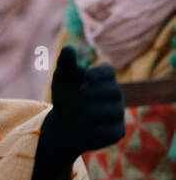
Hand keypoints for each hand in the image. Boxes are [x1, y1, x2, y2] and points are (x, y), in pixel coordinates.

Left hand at [30, 46, 124, 179]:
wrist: (64, 124)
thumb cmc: (66, 96)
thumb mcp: (62, 79)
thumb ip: (65, 64)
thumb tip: (68, 49)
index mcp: (103, 79)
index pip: (108, 72)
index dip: (99, 74)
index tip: (86, 77)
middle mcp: (114, 95)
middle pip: (114, 90)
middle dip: (98, 91)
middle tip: (82, 93)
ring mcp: (117, 113)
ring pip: (115, 111)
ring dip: (98, 111)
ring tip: (84, 113)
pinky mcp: (116, 131)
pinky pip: (115, 131)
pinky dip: (103, 131)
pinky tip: (90, 130)